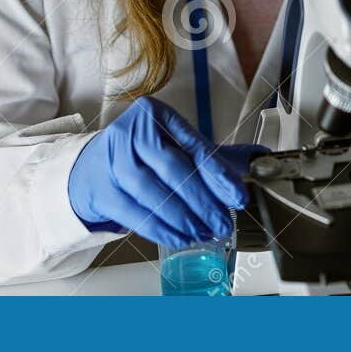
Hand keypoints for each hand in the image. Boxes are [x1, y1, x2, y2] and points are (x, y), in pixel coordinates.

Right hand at [67, 97, 250, 247]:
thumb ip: (216, 155)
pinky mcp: (102, 191)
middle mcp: (131, 133)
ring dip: (185, 219)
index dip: (220, 175)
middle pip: (175, 171)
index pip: (195, 146)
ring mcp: (112, 162)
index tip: (239, 196)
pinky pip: (138, 216)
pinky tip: (179, 237)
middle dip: (204, 202)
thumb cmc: (141, 154)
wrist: (89, 167)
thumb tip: (261, 159)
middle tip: (223, 222)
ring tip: (204, 232)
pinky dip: (162, 230)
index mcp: (155, 114)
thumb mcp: (176, 144)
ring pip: (156, 195)